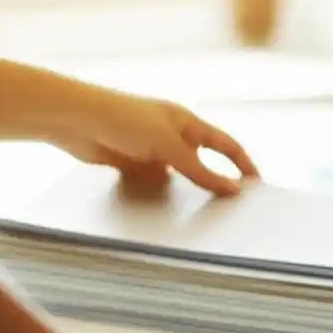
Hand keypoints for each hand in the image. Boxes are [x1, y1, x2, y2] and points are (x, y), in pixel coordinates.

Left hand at [52, 95, 257, 195]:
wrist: (75, 120)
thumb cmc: (124, 120)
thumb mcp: (170, 147)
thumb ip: (201, 171)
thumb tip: (232, 189)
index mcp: (187, 122)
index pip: (225, 144)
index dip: (242, 163)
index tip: (256, 184)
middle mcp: (172, 135)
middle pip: (202, 162)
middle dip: (213, 181)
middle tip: (226, 206)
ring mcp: (151, 149)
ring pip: (177, 176)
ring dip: (183, 191)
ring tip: (194, 213)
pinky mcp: (131, 162)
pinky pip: (153, 182)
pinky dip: (159, 193)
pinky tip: (162, 207)